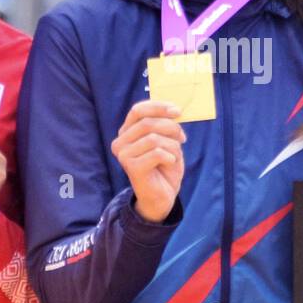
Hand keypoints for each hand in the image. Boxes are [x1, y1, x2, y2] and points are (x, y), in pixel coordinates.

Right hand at [110, 100, 185, 222]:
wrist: (162, 195)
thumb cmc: (164, 166)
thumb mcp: (167, 140)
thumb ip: (165, 125)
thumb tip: (175, 110)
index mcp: (126, 132)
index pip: (138, 110)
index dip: (158, 107)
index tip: (178, 111)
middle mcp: (120, 142)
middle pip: (147, 123)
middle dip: (171, 128)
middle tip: (182, 138)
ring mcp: (123, 155)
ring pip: (153, 138)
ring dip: (172, 146)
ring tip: (174, 155)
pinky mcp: (131, 167)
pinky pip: (157, 153)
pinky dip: (170, 157)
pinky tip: (169, 163)